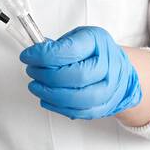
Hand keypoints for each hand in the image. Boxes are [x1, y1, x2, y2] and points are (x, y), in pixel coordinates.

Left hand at [20, 26, 142, 119]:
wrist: (122, 71)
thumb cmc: (96, 53)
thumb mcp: (79, 38)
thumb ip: (58, 45)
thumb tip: (35, 54)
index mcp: (98, 42)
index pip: (69, 51)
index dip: (43, 55)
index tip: (28, 55)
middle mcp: (107, 65)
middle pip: (75, 76)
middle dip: (46, 75)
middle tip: (32, 71)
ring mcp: (108, 88)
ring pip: (77, 98)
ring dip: (49, 94)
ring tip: (35, 86)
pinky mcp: (103, 106)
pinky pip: (78, 112)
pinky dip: (57, 107)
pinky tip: (46, 98)